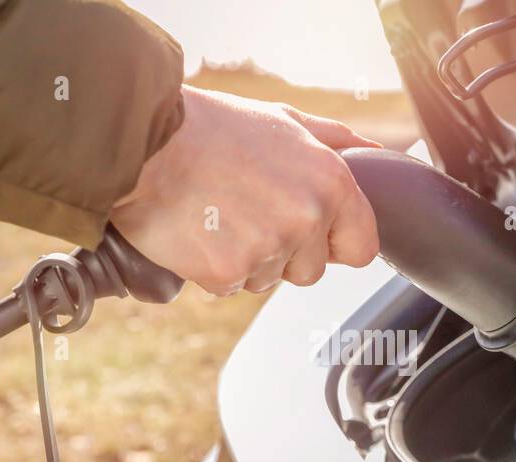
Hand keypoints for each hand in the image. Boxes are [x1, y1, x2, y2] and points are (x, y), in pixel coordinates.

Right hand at [111, 86, 382, 294]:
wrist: (141, 141)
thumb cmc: (209, 127)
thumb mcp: (281, 121)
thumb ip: (333, 140)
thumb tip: (374, 151)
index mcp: (331, 182)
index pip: (362, 247)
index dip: (334, 244)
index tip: (310, 233)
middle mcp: (307, 218)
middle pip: (311, 271)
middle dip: (284, 253)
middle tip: (246, 212)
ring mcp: (268, 249)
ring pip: (268, 279)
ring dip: (246, 258)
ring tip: (217, 213)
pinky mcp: (228, 273)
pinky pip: (231, 286)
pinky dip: (212, 266)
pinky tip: (197, 230)